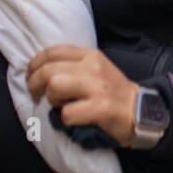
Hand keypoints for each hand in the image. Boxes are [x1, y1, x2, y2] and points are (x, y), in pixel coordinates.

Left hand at [26, 46, 140, 147]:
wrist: (141, 111)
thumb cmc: (112, 92)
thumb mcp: (96, 68)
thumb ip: (73, 64)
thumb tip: (41, 69)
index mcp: (90, 55)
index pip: (51, 52)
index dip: (34, 65)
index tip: (31, 77)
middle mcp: (93, 67)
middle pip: (48, 70)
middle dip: (35, 85)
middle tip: (37, 96)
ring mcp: (97, 87)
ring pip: (55, 85)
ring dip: (52, 99)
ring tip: (59, 105)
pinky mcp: (100, 108)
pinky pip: (67, 113)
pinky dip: (65, 120)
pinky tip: (73, 119)